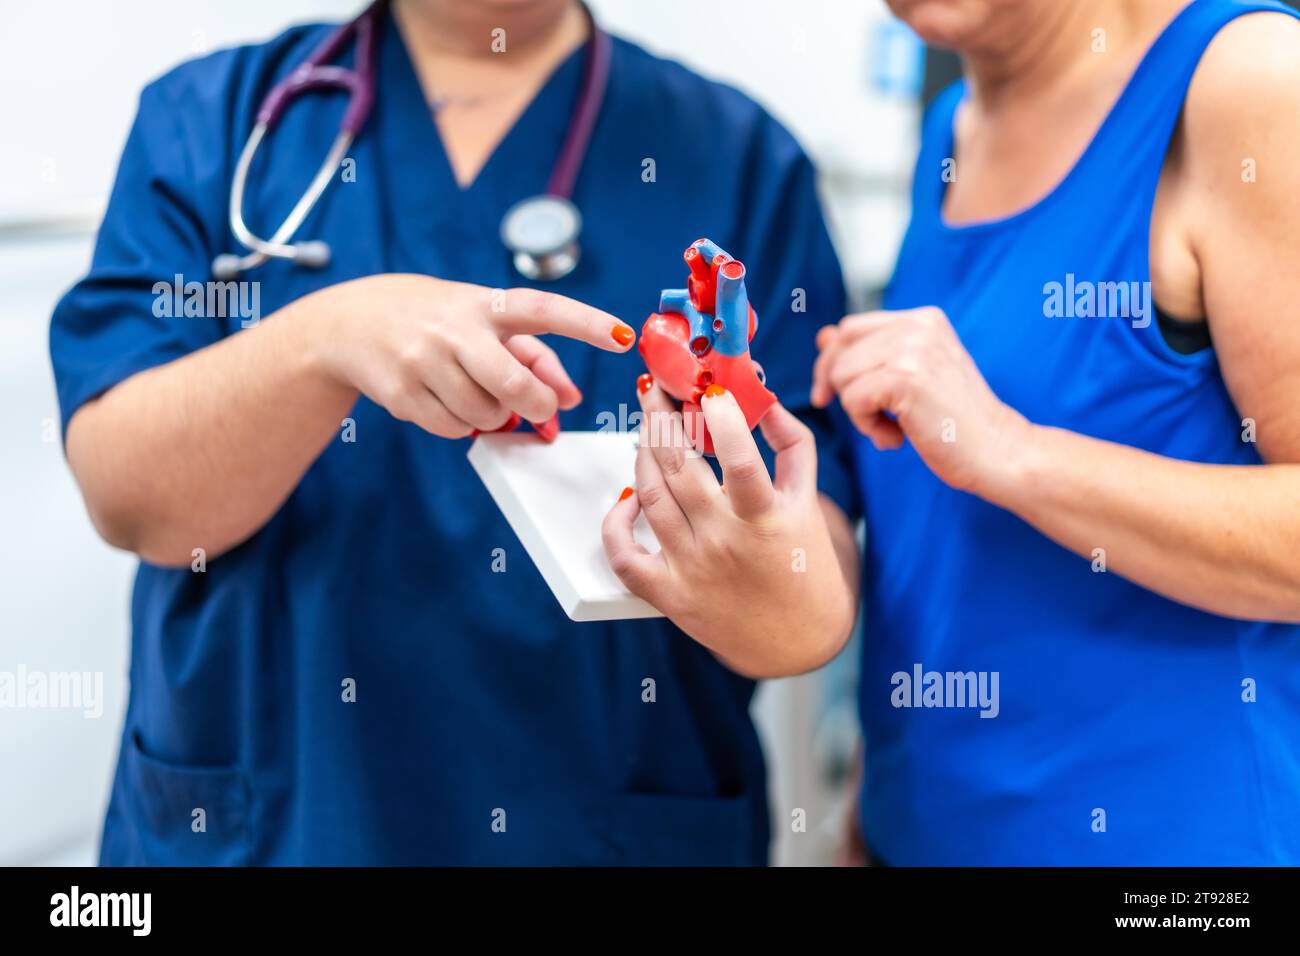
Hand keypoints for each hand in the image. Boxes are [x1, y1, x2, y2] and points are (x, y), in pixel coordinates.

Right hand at [303, 274, 635, 437]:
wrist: (352, 322)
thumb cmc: (437, 321)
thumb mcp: (484, 322)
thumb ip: (535, 356)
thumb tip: (571, 398)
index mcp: (486, 304)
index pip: (544, 310)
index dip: (586, 323)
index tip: (623, 337)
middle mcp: (456, 328)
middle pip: (515, 385)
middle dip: (535, 405)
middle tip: (539, 409)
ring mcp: (425, 361)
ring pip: (487, 416)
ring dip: (492, 416)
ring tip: (471, 390)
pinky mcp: (402, 392)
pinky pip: (455, 429)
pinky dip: (461, 425)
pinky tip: (444, 399)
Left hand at [602, 381, 854, 678]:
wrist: (798, 641)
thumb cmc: (805, 563)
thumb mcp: (808, 500)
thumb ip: (792, 443)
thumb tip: (761, 394)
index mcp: (766, 518)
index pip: (741, 461)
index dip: (722, 420)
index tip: (710, 388)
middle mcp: (725, 542)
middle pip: (680, 467)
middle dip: (662, 415)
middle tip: (656, 385)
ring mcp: (692, 569)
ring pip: (650, 497)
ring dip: (643, 452)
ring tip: (649, 425)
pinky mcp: (668, 595)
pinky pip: (624, 556)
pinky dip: (616, 522)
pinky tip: (629, 498)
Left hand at [812, 306, 1028, 495]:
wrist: (998, 451)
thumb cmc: (955, 422)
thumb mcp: (912, 378)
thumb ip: (871, 355)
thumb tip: (823, 336)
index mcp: (923, 320)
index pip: (851, 328)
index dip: (832, 363)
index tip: (829, 395)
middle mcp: (918, 326)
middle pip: (841, 348)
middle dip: (836, 386)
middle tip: (865, 419)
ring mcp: (913, 350)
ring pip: (843, 377)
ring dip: (859, 413)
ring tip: (895, 429)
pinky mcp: (906, 379)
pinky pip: (853, 401)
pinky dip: (868, 427)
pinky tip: (898, 438)